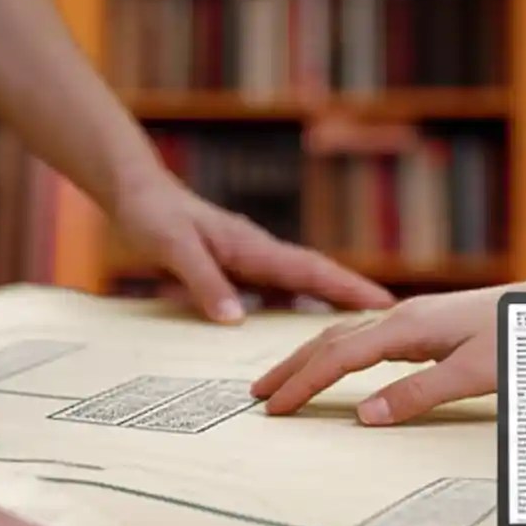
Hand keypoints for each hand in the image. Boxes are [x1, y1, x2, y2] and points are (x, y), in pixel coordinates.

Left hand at [110, 174, 394, 321]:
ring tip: (360, 333)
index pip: (311, 270)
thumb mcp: (174, 249)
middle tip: (392, 322)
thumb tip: (237, 321)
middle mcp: (257, 253)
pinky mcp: (233, 267)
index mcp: (252, 248)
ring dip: (327, 305)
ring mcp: (248, 260)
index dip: (347, 288)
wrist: (133, 193)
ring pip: (297, 286)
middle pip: (315, 278)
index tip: (384, 303)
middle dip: (351, 298)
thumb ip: (205, 282)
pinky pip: (272, 291)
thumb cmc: (152, 216)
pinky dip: (294, 305)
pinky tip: (300, 327)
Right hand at [251, 272, 525, 424]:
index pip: (338, 358)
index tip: (274, 407)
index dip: (302, 384)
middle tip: (258, 395)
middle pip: (330, 341)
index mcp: (406, 327)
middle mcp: (401, 317)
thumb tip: (364, 416)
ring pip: (344, 335)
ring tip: (284, 379)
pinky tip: (335, 360)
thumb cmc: (518, 339)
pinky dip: (336, 351)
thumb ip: (416, 394)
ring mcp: (411, 318)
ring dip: (309, 358)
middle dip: (291, 368)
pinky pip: (364, 336)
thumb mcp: (472, 375)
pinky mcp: (423, 323)